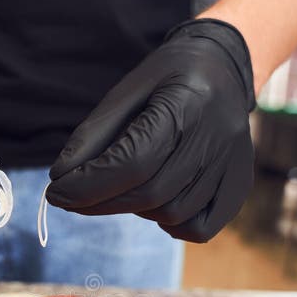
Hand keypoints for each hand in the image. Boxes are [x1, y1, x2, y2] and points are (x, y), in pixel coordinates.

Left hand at [47, 19, 255, 242]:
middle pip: (151, 193)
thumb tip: (61, 178)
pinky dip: (170, 224)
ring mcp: (233, 164)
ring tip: (124, 186)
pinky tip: (157, 201)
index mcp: (186, 103)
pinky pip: (198, 228)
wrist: (222, 68)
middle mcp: (217, 136)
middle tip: (74, 198)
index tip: (56, 193)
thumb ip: (93, 135)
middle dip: (102, 202)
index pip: (133, 161)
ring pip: (172, 213)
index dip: (89, 185)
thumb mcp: (125, 92)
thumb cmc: (166, 80)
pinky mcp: (240, 186)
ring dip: (135, 209)